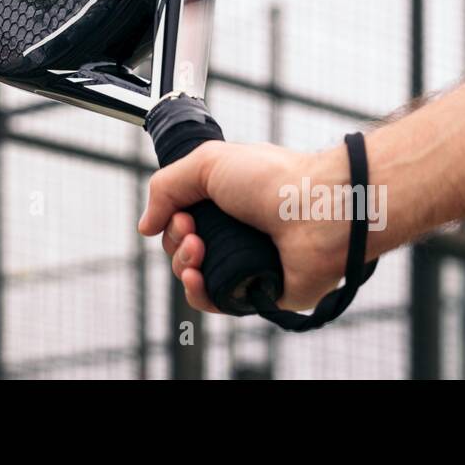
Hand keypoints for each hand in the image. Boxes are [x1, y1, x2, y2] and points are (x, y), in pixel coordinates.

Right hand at [137, 140, 351, 313]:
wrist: (319, 212)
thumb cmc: (273, 180)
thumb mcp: (207, 162)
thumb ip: (165, 187)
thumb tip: (145, 227)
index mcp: (226, 199)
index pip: (181, 215)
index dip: (172, 217)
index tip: (182, 212)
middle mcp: (235, 230)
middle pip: (182, 246)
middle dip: (176, 240)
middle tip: (193, 230)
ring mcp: (246, 262)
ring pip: (193, 275)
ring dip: (183, 263)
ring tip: (199, 249)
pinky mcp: (257, 291)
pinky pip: (215, 302)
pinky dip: (197, 293)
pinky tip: (195, 277)